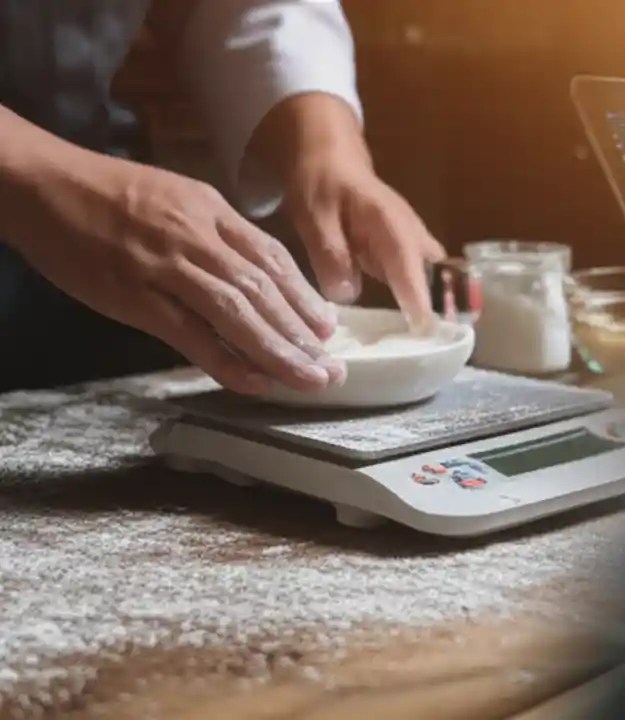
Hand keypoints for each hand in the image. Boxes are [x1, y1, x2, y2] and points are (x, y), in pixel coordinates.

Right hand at [11, 151, 343, 394]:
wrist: (41, 183)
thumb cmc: (106, 195)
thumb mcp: (175, 198)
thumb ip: (215, 234)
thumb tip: (254, 273)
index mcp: (211, 210)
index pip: (273, 258)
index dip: (305, 297)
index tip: (329, 329)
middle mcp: (196, 236)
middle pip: (264, 290)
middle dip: (304, 333)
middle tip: (333, 368)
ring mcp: (165, 265)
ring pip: (237, 312)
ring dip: (279, 351)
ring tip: (309, 379)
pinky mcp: (133, 294)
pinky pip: (189, 333)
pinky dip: (225, 359)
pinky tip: (253, 381)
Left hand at [255, 93, 445, 331]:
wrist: (330, 159)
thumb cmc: (321, 184)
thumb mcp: (313, 214)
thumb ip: (329, 253)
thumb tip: (346, 295)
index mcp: (388, 222)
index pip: (407, 262)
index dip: (416, 295)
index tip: (423, 327)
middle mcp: (410, 234)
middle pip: (435, 273)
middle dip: (442, 305)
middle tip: (440, 342)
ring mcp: (412, 243)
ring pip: (433, 277)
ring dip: (436, 305)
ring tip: (434, 341)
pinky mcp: (404, 253)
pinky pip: (419, 279)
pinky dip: (421, 300)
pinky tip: (412, 327)